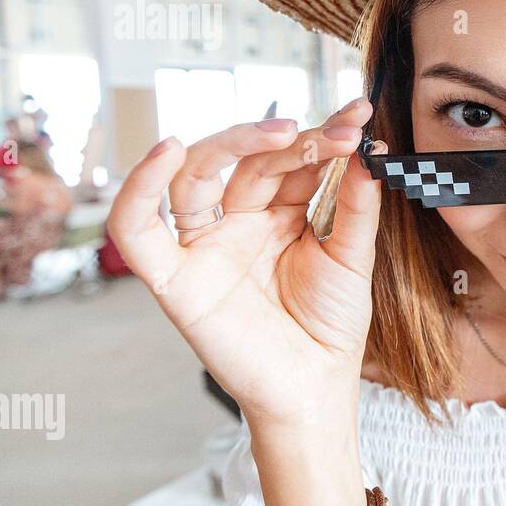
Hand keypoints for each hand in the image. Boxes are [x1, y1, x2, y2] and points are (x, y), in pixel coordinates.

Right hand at [106, 98, 381, 429]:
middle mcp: (237, 223)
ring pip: (195, 176)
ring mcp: (204, 247)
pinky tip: (169, 151)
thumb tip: (368, 151)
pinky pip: (138, 229)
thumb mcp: (353, 258)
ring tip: (279, 130)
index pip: (291, 161)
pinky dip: (140, 188)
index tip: (360, 116)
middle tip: (335, 132)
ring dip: (231, 142)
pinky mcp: (173, 278)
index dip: (323, 137)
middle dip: (290, 139)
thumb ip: (355, 206)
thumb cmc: (331, 328)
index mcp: (279, 216)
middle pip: (247, 161)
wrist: (315, 390)